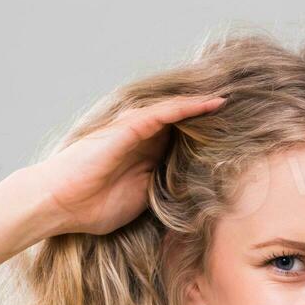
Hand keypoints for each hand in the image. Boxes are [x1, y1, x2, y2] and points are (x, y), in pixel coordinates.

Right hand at [25, 93, 226, 236]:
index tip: (235, 134)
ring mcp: (134, 131)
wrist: (59, 204)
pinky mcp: (128, 129)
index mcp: (145, 155)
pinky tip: (211, 103)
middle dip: (211, 115)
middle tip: (245, 108)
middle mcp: (142, 138)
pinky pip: (164, 113)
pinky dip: (188, 107)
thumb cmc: (92, 206)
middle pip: (184, 121)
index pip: (182, 140)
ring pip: (177, 111)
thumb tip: (192, 193)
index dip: (207, 135)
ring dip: (205, 105)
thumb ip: (163, 189)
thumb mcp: (141, 200)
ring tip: (235, 98)